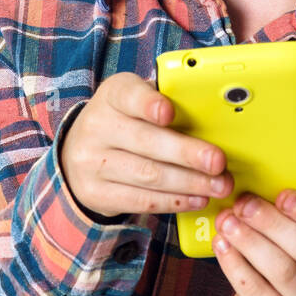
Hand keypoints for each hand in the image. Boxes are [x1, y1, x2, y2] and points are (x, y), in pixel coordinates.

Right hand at [58, 73, 233, 221]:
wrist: (78, 153)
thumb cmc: (125, 122)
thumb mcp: (137, 103)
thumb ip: (167, 102)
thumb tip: (214, 116)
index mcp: (112, 95)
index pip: (128, 95)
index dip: (148, 104)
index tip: (169, 113)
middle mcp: (97, 126)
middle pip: (146, 141)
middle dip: (187, 153)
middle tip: (218, 162)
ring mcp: (92, 163)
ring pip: (148, 175)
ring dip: (189, 183)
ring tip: (218, 185)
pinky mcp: (97, 193)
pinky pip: (141, 200)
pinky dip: (174, 201)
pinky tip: (197, 199)